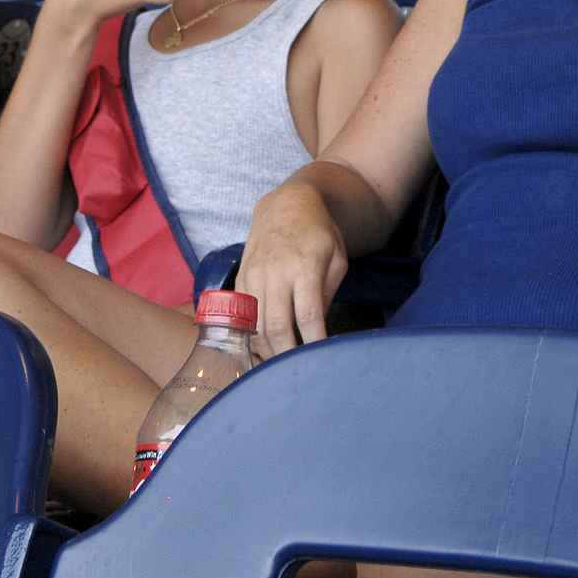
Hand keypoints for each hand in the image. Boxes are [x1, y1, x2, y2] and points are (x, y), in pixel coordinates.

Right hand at [237, 181, 350, 355]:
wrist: (286, 205)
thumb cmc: (319, 234)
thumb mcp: (337, 259)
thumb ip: (326, 294)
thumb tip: (315, 330)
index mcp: (305, 265)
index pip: (308, 315)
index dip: (313, 343)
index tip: (321, 361)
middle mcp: (275, 270)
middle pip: (277, 326)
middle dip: (288, 356)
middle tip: (299, 372)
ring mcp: (254, 275)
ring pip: (256, 326)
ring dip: (269, 352)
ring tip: (282, 366)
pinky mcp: (241, 279)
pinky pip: (242, 317)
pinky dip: (252, 338)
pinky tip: (265, 350)